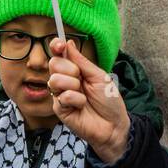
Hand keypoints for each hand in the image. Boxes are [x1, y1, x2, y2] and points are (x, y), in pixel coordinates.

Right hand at [48, 39, 130, 164]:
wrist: (114, 124)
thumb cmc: (109, 100)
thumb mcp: (99, 76)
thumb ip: (82, 61)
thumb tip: (69, 43)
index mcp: (75, 70)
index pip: (59, 54)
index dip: (56, 46)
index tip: (60, 45)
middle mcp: (65, 81)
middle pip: (53, 64)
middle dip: (69, 69)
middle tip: (81, 79)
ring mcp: (61, 95)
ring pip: (54, 79)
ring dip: (72, 85)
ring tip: (83, 95)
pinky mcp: (59, 109)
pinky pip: (62, 97)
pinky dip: (76, 99)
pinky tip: (82, 106)